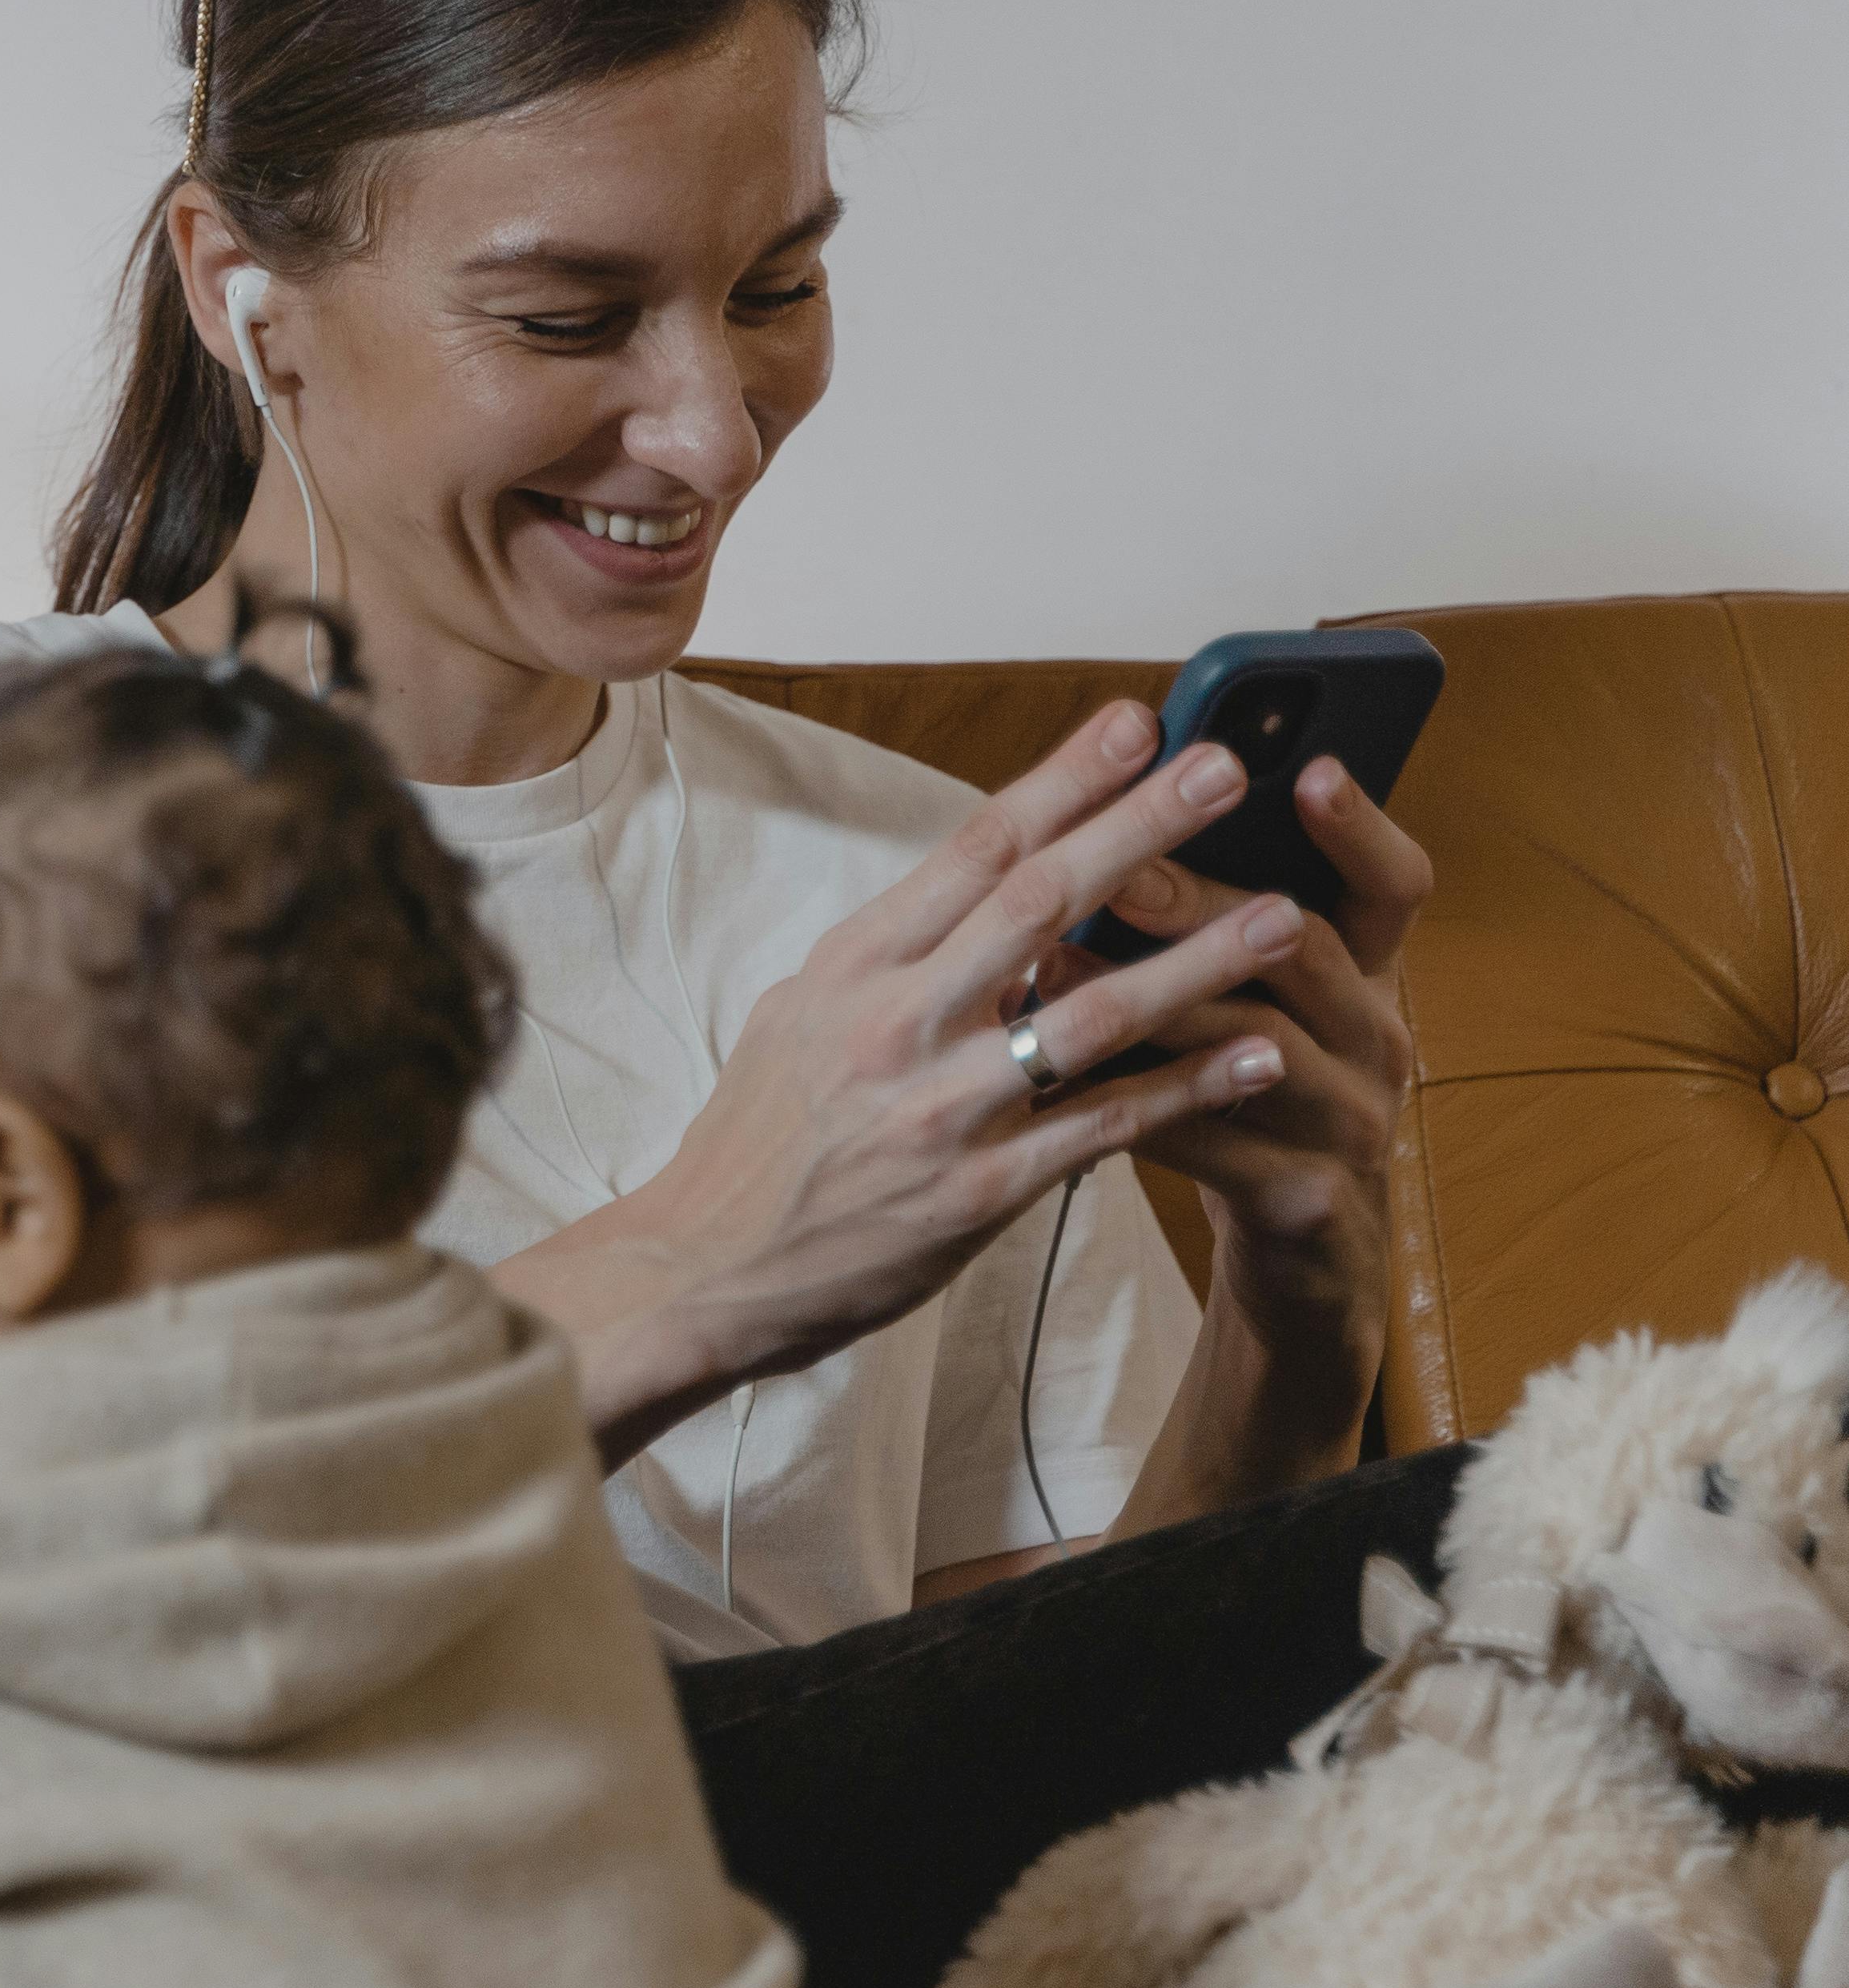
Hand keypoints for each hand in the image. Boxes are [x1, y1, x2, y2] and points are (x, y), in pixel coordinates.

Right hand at [542, 702, 1315, 1443]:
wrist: (702, 1267)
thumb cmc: (759, 1140)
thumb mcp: (799, 1017)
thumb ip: (892, 959)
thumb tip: (977, 895)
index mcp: (851, 966)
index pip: (971, 849)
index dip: (1061, 779)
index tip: (1136, 720)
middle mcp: (893, 1021)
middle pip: (1035, 902)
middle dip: (1139, 827)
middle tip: (1225, 769)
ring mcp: (938, 1106)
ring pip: (1090, 1016)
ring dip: (1196, 960)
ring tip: (1285, 914)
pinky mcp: (977, 1192)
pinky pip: (1102, 1128)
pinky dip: (1185, 1091)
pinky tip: (1257, 1057)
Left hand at [1039, 752, 1425, 1364]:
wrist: (1299, 1251)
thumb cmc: (1243, 1092)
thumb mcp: (1242, 999)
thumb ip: (1204, 918)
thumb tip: (1111, 808)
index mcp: (1366, 973)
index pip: (1392, 885)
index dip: (1359, 828)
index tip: (1312, 766)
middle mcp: (1378, 1037)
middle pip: (1308, 949)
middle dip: (1206, 902)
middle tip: (1119, 867)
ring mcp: (1355, 1122)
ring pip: (1261, 1045)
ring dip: (1159, 1002)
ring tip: (1060, 968)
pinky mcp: (1308, 1198)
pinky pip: (1223, 1145)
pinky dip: (1145, 1108)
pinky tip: (1070, 1084)